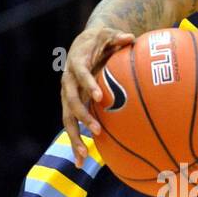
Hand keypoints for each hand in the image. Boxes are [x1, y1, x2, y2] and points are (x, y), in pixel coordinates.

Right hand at [61, 27, 135, 165]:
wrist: (82, 44)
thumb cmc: (99, 40)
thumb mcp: (107, 34)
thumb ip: (118, 37)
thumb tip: (131, 38)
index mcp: (76, 64)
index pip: (80, 74)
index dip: (88, 85)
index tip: (100, 97)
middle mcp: (68, 82)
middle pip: (70, 102)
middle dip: (83, 117)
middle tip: (97, 131)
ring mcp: (67, 96)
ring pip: (67, 119)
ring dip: (75, 138)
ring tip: (82, 157)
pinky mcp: (70, 107)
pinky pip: (71, 126)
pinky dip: (76, 143)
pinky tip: (81, 162)